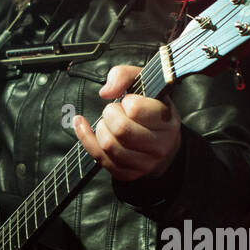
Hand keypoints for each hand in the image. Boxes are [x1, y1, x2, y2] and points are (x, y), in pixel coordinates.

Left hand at [72, 64, 181, 181]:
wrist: (160, 137)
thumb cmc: (148, 106)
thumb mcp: (142, 82)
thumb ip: (123, 75)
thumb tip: (105, 93)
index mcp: (167, 120)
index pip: (136, 110)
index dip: (126, 101)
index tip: (128, 101)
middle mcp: (160, 145)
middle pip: (121, 129)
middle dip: (109, 114)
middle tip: (113, 110)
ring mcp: (146, 163)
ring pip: (109, 146)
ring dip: (101, 128)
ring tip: (107, 122)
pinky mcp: (129, 173)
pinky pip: (100, 159)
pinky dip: (86, 139)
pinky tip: (82, 125)